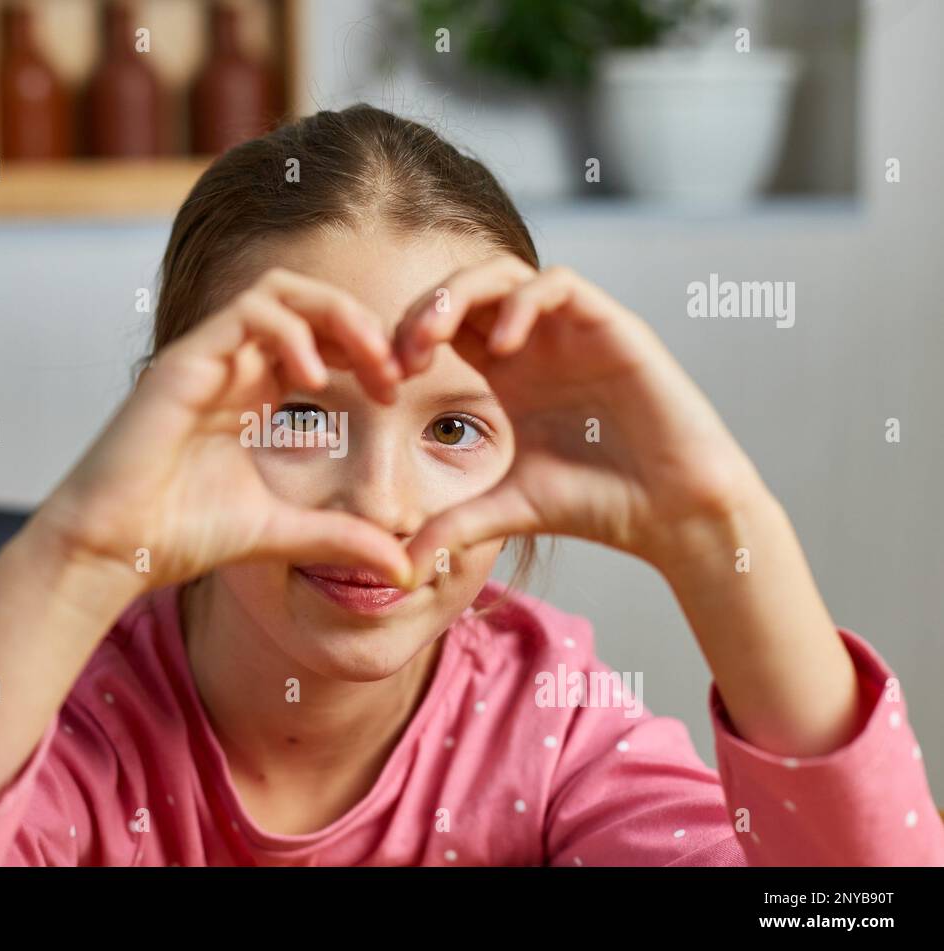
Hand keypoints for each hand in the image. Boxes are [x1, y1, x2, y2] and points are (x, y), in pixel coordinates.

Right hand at [27, 267, 413, 595]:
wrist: (113, 548)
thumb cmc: (181, 535)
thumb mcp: (283, 533)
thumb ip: (341, 538)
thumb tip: (403, 567)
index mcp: (253, 391)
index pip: (321, 337)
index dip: (368, 351)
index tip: (397, 391)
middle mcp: (232, 365)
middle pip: (307, 300)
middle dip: (363, 325)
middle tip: (395, 372)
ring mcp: (207, 357)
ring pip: (280, 290)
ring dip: (336, 316)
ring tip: (368, 365)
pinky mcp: (183, 361)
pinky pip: (247, 313)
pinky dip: (291, 332)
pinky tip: (315, 381)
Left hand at [393, 255, 769, 582]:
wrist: (672, 514)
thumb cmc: (598, 505)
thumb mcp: (506, 511)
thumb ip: (451, 527)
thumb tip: (399, 570)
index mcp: (508, 372)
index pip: (445, 327)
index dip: (407, 340)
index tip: (384, 381)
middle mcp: (537, 343)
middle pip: (466, 290)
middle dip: (423, 310)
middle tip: (402, 354)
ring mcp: (572, 330)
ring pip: (505, 273)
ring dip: (460, 295)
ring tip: (433, 339)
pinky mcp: (612, 327)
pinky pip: (559, 284)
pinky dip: (522, 303)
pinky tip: (501, 348)